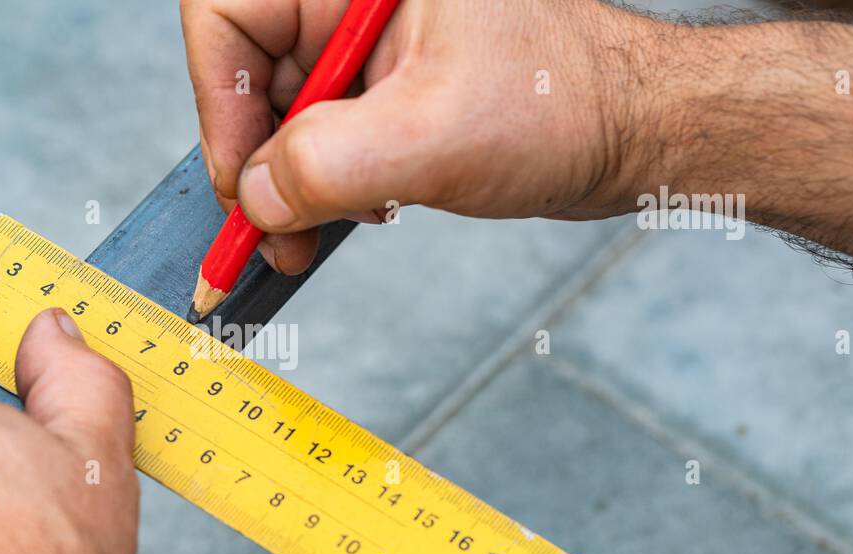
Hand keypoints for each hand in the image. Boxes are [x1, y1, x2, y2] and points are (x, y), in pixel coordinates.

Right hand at [181, 0, 647, 273]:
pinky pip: (315, 136)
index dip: (221, 99)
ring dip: (288, 186)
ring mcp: (364, 41)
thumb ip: (328, 164)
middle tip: (271, 233)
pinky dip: (319, 186)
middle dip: (256, 161)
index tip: (243, 179)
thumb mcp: (434, 137)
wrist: (630, 133)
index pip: (230, 13)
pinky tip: (361, 210)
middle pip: (249, 70)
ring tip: (317, 232)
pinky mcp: (379, 86)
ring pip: (278, 113)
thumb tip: (255, 197)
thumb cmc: (563, 101)